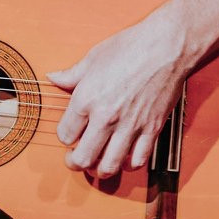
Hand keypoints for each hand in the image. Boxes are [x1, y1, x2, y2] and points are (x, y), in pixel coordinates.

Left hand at [47, 19, 191, 177]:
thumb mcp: (92, 58)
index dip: (64, 136)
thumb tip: (53, 77)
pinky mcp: (152, 130)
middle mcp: (105, 117)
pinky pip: (138, 160)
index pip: (65, 133)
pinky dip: (128, 166)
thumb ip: (70, 74)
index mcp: (86, 99)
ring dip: (99, 171)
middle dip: (75, 162)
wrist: (165, 48)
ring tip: (96, 167)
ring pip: (110, 165)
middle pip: (84, 157)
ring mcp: (130, 126)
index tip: (68, 134)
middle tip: (74, 160)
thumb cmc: (128, 48)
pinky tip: (123, 160)